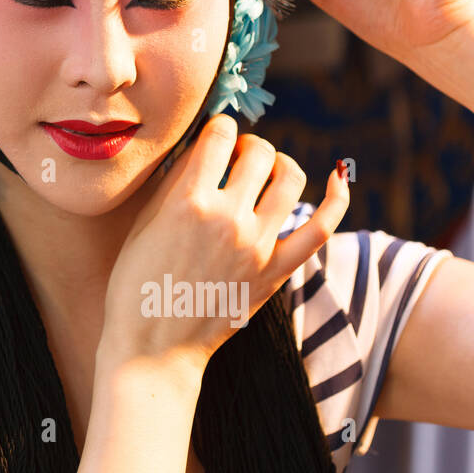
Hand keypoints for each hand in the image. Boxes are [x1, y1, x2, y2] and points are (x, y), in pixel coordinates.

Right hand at [101, 113, 349, 367]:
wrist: (153, 345)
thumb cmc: (136, 283)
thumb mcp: (144, 223)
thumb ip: (174, 182)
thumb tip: (201, 149)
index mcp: (188, 201)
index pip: (219, 135)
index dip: (217, 127)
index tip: (214, 134)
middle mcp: (228, 218)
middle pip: (258, 153)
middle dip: (247, 144)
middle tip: (235, 155)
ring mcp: (257, 245)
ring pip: (290, 178)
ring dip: (280, 163)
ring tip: (266, 170)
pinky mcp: (275, 271)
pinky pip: (319, 228)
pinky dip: (336, 199)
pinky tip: (337, 178)